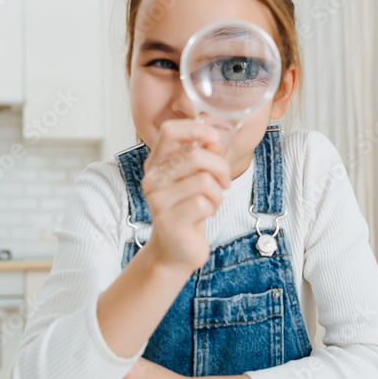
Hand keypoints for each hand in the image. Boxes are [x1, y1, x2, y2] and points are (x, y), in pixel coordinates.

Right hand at [141, 119, 230, 272]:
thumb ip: (202, 156)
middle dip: (221, 168)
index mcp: (156, 164)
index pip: (169, 131)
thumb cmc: (187, 210)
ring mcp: (157, 201)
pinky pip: (203, 204)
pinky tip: (205, 215)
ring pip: (204, 181)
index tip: (214, 138)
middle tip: (224, 183)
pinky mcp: (168, 221)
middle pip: (195, 156)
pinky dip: (213, 208)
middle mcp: (152, 179)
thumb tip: (213, 138)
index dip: (195, 128)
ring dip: (218, 193)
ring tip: (212, 202)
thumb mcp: (194, 178)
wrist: (175, 250)